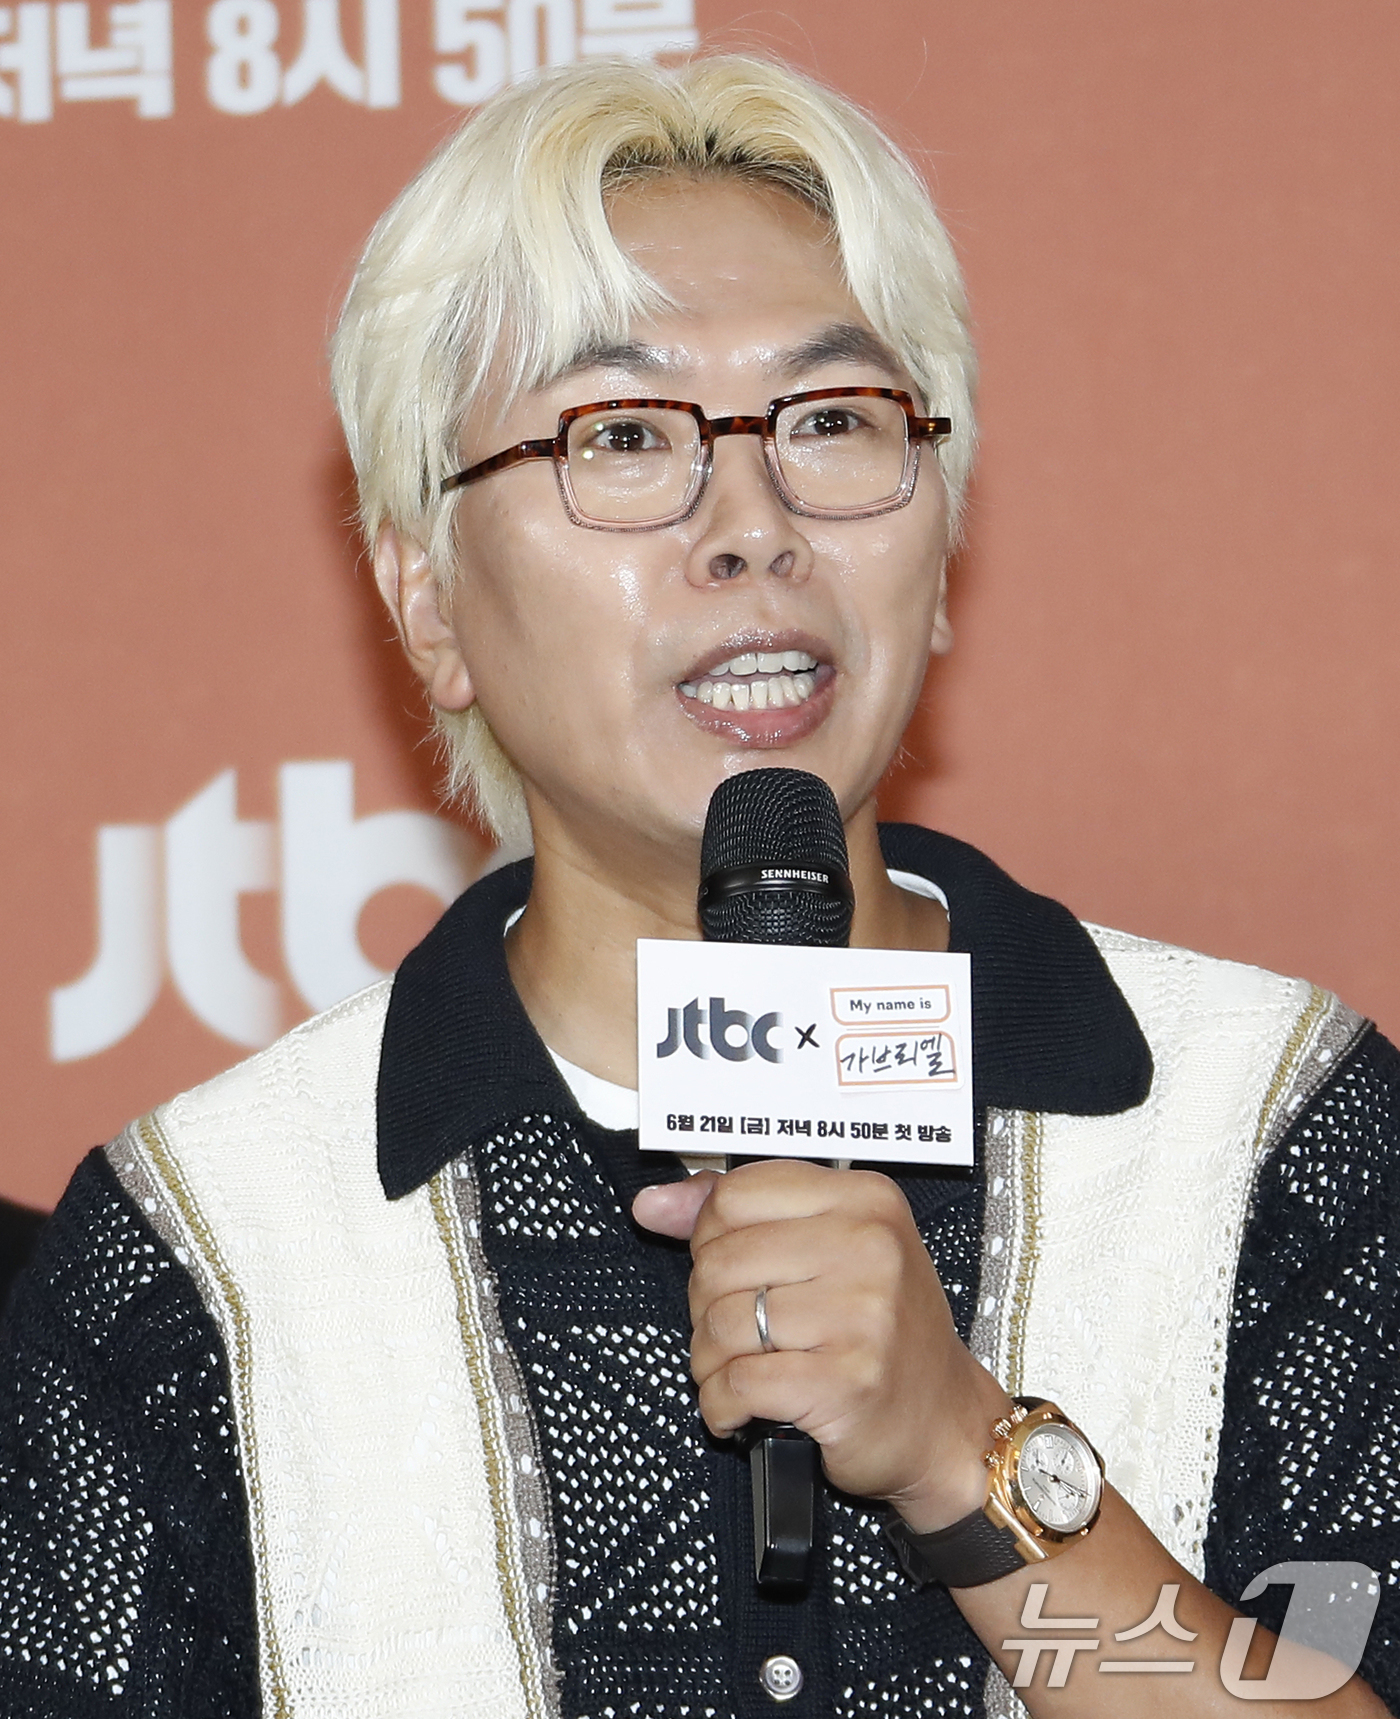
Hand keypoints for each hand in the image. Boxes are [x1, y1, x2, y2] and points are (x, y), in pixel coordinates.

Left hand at [632, 1160, 1010, 1529]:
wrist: (944, 1422)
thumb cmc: (879, 1332)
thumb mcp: (826, 1250)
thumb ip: (736, 1218)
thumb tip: (652, 1204)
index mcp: (864, 1199)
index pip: (734, 1195)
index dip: (710, 1238)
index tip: (730, 1269)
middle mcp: (869, 1247)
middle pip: (719, 1260)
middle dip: (705, 1306)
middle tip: (735, 1330)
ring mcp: (863, 1315)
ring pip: (722, 1323)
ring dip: (709, 1360)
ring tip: (737, 1370)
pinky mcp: (846, 1382)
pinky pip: (737, 1384)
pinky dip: (721, 1404)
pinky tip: (740, 1408)